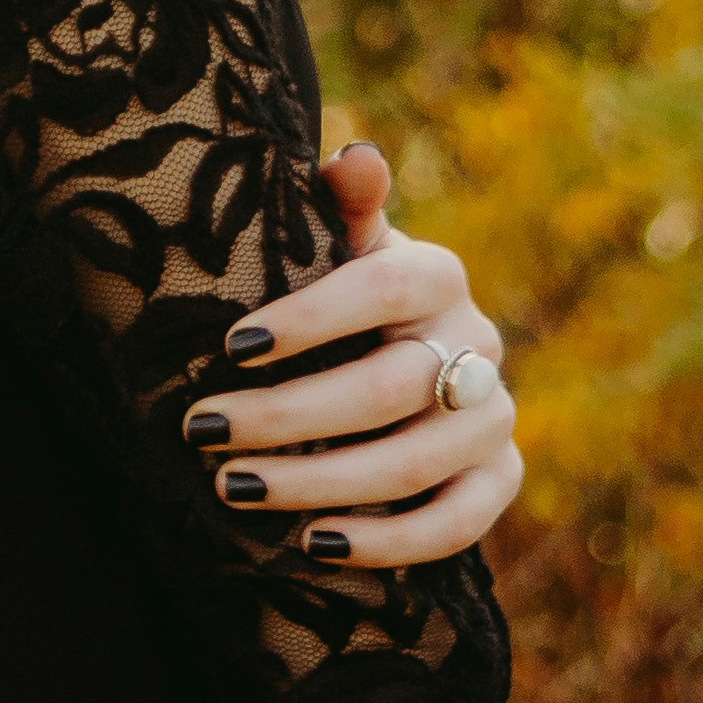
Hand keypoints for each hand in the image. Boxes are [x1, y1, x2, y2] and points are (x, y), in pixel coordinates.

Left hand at [180, 139, 520, 568]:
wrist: (402, 360)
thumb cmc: (345, 295)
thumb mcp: (338, 245)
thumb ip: (341, 206)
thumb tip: (355, 159)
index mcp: (438, 275)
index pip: (384, 288)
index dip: (311, 318)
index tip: (231, 346)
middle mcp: (478, 344)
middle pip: (387, 387)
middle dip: (286, 415)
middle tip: (203, 431)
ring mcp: (493, 417)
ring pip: (412, 463)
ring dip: (317, 483)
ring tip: (232, 488)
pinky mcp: (499, 480)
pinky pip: (455, 525)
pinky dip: (385, 542)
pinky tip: (312, 544)